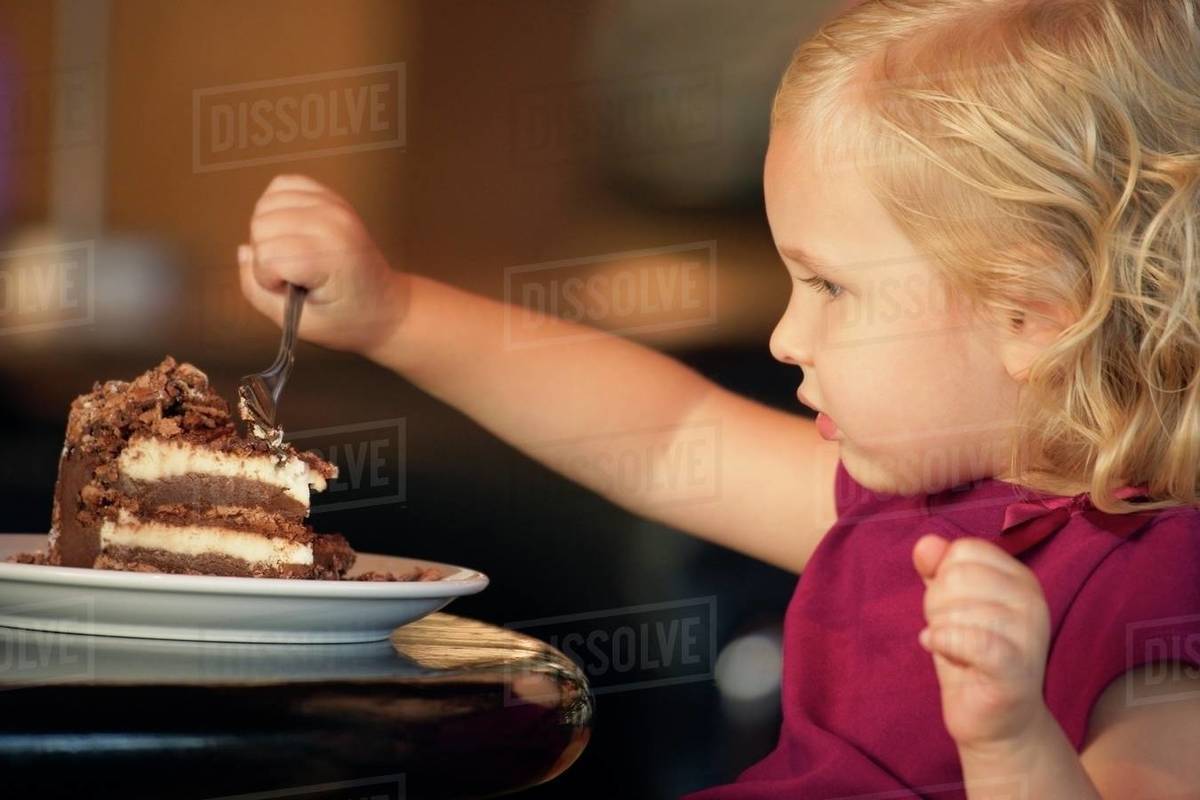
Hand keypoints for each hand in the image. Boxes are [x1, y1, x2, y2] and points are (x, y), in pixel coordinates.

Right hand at [239, 174, 407, 354]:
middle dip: (267, 255)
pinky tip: (291, 231)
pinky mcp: (330, 195)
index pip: (268, 255)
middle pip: (261, 226)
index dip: (269, 280)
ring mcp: (334, 204)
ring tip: (294, 255)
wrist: (385, 307)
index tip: (294, 293)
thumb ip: (258, 293)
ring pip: (266, 205)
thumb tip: (243, 252)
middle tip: (295, 276)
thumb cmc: (346, 320)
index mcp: (331, 256)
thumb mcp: (299, 324)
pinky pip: (283, 185)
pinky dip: (276, 206)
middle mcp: (334, 222)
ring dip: (269, 232)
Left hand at [912, 534, 1051, 754]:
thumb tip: (926, 543)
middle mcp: (1032, 600)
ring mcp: (1029, 634)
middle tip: (951, 633)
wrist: (996, 721)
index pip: (963, 550)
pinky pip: (971, 640)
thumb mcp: (949, 605)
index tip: (952, 607)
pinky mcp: (1016, 667)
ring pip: (957, 609)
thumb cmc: (970, 657)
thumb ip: (938, 570)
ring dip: (940, 630)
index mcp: (1020, 578)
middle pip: (957, 575)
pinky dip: (944, 642)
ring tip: (955, 650)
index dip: (942, 576)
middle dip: (937, 604)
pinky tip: (937, 648)